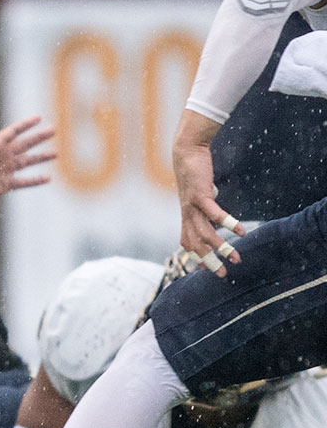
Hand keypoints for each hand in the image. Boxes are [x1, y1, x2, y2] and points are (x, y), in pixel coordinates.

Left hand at [0, 110, 55, 208]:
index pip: (13, 132)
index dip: (25, 125)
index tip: (38, 118)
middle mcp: (2, 156)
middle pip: (25, 144)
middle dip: (38, 138)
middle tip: (52, 130)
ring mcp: (5, 170)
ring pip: (27, 161)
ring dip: (41, 157)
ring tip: (55, 153)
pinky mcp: (6, 184)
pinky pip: (24, 182)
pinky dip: (35, 181)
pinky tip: (47, 178)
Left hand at [171, 135, 244, 272]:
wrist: (186, 153)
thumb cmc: (194, 174)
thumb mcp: (198, 195)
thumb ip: (204, 207)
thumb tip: (213, 216)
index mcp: (186, 216)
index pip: (187, 242)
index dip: (195, 257)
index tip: (206, 270)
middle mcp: (187, 214)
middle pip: (195, 244)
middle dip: (209, 261)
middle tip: (223, 274)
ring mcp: (192, 206)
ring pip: (204, 233)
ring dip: (220, 247)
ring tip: (236, 258)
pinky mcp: (200, 195)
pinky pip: (214, 214)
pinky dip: (227, 223)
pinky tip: (241, 232)